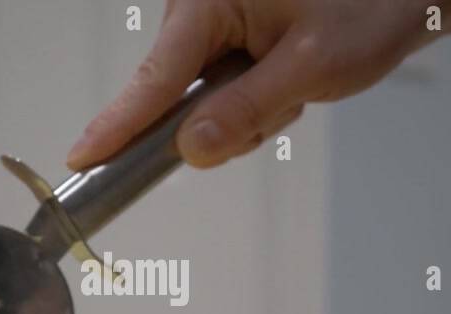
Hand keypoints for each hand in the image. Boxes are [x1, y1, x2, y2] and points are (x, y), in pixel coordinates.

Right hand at [67, 0, 450, 170]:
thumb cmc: (369, 6)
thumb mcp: (312, 68)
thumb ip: (246, 112)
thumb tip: (190, 151)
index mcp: (209, 0)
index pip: (155, 77)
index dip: (118, 125)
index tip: (81, 160)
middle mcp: (198, 8)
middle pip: (177, 99)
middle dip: (227, 119)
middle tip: (286, 101)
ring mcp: (211, 25)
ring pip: (201, 106)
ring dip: (249, 112)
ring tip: (296, 81)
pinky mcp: (225, 39)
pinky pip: (220, 96)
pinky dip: (254, 102)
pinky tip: (288, 81)